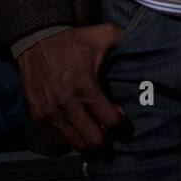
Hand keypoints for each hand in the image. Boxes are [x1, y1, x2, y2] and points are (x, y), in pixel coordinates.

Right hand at [18, 23, 127, 152]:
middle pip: (94, 140)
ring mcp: (50, 112)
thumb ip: (123, 41)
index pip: (110, 121)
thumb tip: (145, 48)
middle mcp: (66, 103)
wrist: (35, 41)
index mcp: (84, 85)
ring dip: (88, 140)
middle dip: (106, 138)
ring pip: (77, 145)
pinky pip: (59, 140)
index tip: (121, 117)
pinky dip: (71, 137)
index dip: (120, 123)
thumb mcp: (101, 35)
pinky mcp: (38, 117)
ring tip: (94, 129)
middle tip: (109, 129)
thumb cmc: (72, 41)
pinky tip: (78, 125)